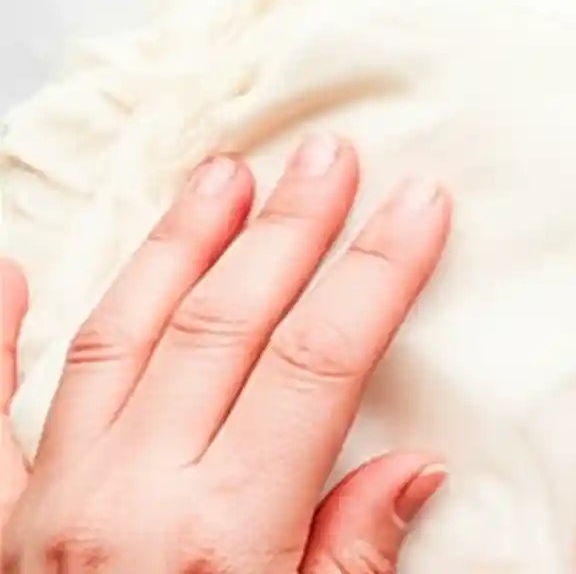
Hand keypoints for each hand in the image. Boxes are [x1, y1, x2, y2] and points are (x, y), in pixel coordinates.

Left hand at [0, 135, 453, 572]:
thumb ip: (354, 557)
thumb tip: (414, 468)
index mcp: (228, 533)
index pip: (319, 364)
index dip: (377, 274)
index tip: (417, 207)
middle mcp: (135, 498)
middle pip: (223, 324)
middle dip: (288, 229)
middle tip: (327, 158)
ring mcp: (59, 499)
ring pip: (120, 334)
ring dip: (178, 245)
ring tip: (222, 176)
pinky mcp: (7, 519)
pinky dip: (1, 333)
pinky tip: (13, 271)